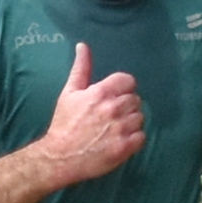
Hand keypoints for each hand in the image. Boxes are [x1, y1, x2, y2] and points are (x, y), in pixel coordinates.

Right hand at [40, 43, 144, 185]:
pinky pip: (141, 137)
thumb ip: (81, 68)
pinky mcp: (124, 147)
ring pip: (139, 118)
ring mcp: (120, 129)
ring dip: (130, 123)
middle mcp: (113, 108)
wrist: (60, 157)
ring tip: (114, 130)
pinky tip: (119, 141)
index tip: (112, 98)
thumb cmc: (64, 124)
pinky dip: (134, 139)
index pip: (128, 81)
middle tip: (110, 117)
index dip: (122, 89)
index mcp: (101, 93)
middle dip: (125, 107)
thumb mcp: (69, 93)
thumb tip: (82, 46)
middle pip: (135, 100)